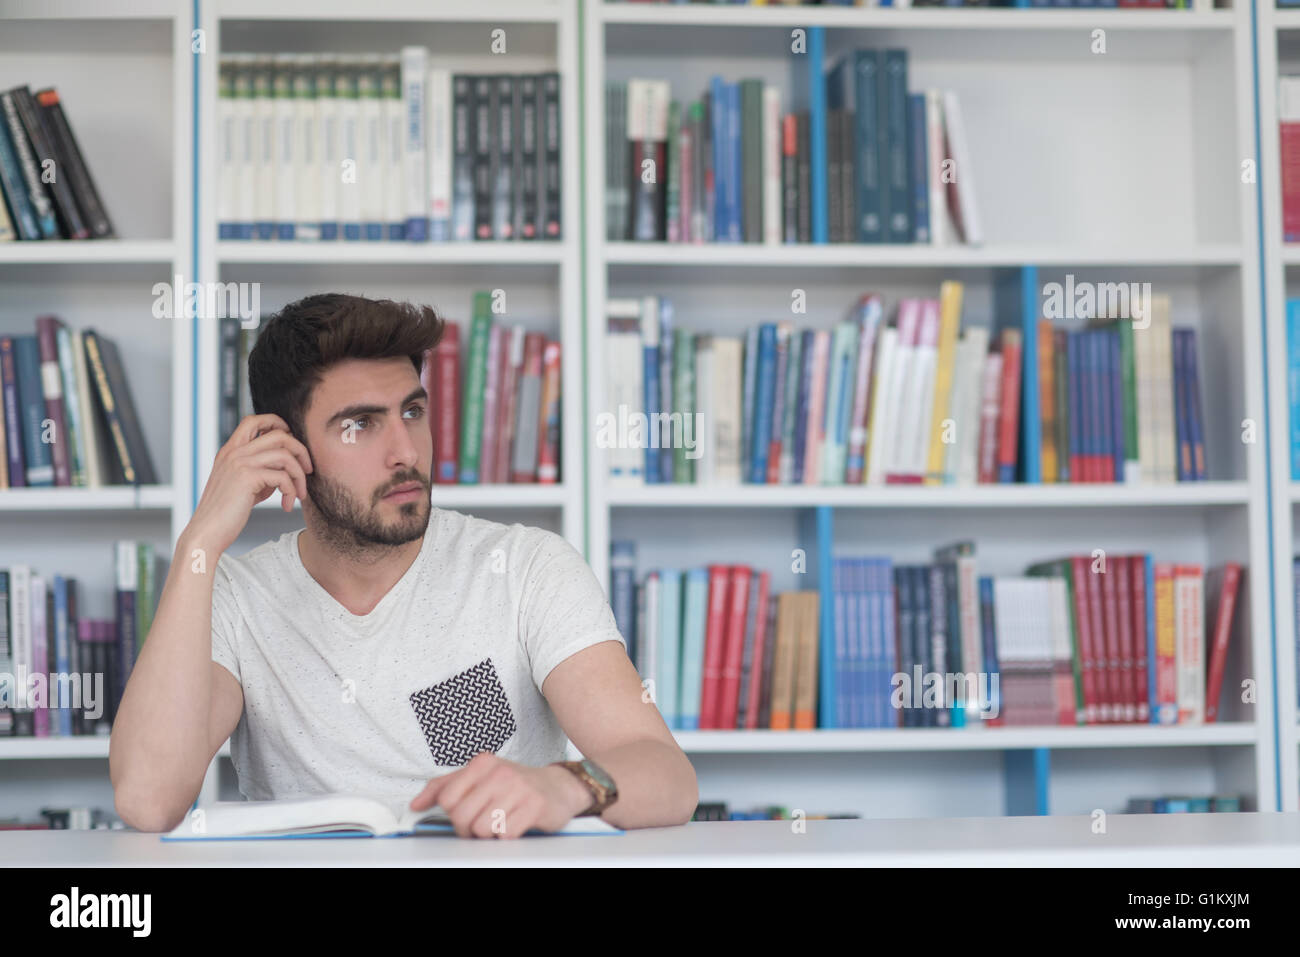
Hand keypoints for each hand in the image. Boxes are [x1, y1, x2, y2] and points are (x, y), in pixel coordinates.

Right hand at [184, 413, 313, 557]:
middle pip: (279, 434)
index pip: (255, 420)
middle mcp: (234, 452)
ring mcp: (239, 463)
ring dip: (300, 476)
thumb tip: (287, 470)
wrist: (206, 532)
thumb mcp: (243, 485)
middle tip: (307, 471)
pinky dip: (291, 491)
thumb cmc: (226, 513)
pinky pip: (283, 477)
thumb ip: (261, 472)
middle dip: (300, 451)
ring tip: (299, 494)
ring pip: (285, 455)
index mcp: (230, 451)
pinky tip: (287, 505)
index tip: (293, 446)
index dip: (279, 425)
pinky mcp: (247, 478)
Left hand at [408, 753, 591, 838]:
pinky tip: (516, 824)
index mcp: (482, 763)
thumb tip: (415, 805)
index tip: (466, 811)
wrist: (556, 788)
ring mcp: (518, 788)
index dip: (453, 813)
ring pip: (482, 829)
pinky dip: (507, 836)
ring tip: (501, 821)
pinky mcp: (534, 806)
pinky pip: (504, 835)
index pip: (447, 798)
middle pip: (462, 816)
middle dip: (469, 828)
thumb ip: (443, 787)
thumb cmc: (513, 785)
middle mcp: (499, 772)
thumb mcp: (478, 778)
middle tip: (484, 822)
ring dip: (489, 834)